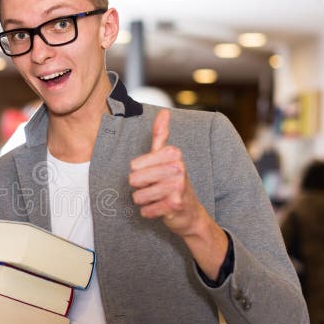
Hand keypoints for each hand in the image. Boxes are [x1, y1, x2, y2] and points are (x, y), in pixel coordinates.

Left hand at [129, 109, 204, 236]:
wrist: (190, 212)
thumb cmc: (173, 182)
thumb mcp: (167, 157)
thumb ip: (161, 134)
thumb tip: (164, 111)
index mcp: (173, 153)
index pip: (133, 166)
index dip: (139, 173)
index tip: (155, 174)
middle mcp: (177, 167)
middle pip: (133, 180)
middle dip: (141, 188)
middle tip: (156, 188)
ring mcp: (177, 186)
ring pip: (138, 196)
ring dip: (145, 201)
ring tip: (159, 198)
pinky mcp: (174, 204)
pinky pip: (146, 210)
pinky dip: (150, 212)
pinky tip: (162, 209)